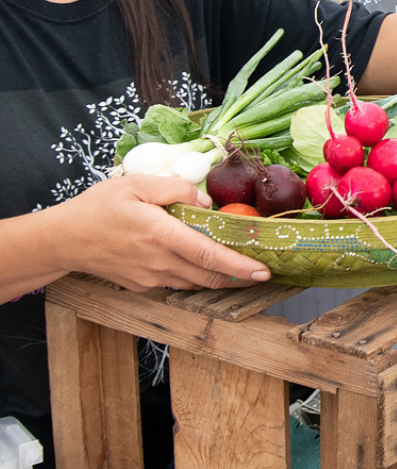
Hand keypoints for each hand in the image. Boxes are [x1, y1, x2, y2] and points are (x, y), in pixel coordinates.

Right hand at [49, 175, 271, 291]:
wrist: (61, 239)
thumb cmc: (98, 207)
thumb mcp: (136, 184)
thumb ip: (175, 189)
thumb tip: (204, 200)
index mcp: (160, 235)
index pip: (208, 256)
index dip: (239, 266)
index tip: (263, 270)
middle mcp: (158, 262)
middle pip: (208, 276)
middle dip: (239, 277)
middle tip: (263, 272)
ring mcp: (149, 277)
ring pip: (194, 283)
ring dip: (219, 279)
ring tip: (241, 270)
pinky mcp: (141, 284)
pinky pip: (176, 282)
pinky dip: (195, 277)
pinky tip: (203, 266)